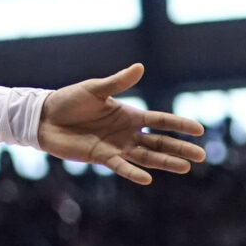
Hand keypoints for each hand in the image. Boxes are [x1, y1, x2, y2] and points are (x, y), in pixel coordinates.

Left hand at [36, 63, 206, 184]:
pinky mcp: (101, 158)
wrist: (44, 117)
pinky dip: (133, 172)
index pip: (160, 121)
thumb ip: (118, 82)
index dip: (179, 125)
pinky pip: (121, 166)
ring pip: (146, 157)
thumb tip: (140, 67)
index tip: (199, 130)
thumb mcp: (95, 89)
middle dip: (179, 149)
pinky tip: (148, 178)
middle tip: (201, 156)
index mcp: (129, 114)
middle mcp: (126, 132)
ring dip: (165, 162)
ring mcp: (116, 146)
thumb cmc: (69, 100)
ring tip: (185, 168)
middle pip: (159, 142)